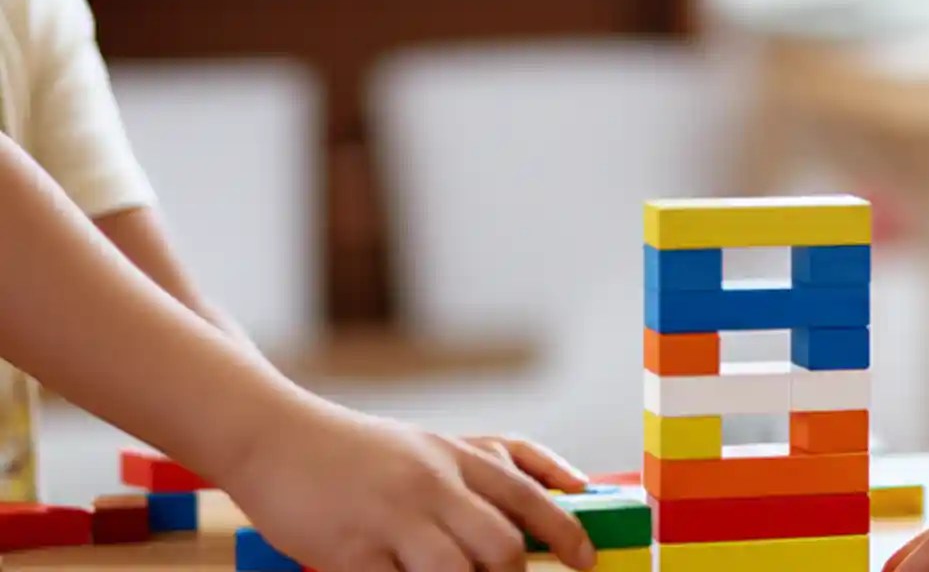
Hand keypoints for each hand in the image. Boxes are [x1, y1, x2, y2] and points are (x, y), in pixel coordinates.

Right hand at [218, 403, 595, 571]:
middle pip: (500, 547)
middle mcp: (430, 484)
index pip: (527, 497)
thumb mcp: (425, 446)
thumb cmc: (358, 451)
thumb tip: (554, 493)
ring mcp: (389, 518)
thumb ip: (480, 470)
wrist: (274, 436)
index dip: (566, 533)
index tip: (588, 562)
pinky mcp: (349, 551)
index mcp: (453, 456)